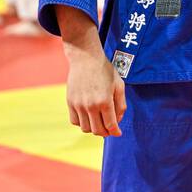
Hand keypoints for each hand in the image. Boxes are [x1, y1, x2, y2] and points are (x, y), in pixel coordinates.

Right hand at [57, 5, 124, 136]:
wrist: (85, 58)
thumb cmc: (105, 70)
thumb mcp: (119, 85)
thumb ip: (121, 105)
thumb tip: (118, 121)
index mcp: (105, 101)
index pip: (110, 125)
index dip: (115, 132)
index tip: (118, 133)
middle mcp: (90, 105)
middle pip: (97, 130)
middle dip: (106, 132)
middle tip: (109, 129)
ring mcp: (78, 105)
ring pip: (85, 128)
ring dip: (93, 129)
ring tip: (99, 122)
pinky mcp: (70, 102)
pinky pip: (75, 121)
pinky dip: (82, 123)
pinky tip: (88, 117)